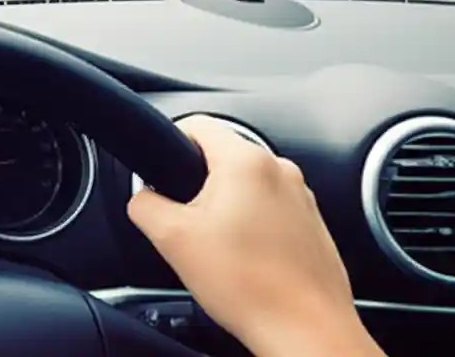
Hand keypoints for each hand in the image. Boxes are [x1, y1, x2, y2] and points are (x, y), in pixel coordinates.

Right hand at [127, 116, 382, 356]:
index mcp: (246, 162)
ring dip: (228, 209)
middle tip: (190, 227)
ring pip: (247, 186)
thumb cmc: (250, 287)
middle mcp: (281, 170)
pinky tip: (246, 262)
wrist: (305, 330)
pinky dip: (253, 228)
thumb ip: (144, 204)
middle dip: (199, 186)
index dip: (171, 144)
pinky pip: (271, 211)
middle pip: (222, 157)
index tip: (163, 174)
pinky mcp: (312, 224)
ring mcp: (302, 197)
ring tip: (221, 250)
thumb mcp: (172, 240)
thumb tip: (142, 196)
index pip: (197, 124)